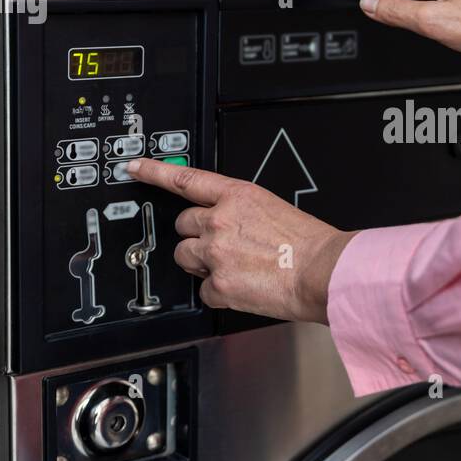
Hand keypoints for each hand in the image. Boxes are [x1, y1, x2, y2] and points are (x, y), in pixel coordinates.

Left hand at [129, 157, 355, 323]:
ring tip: (233, 268)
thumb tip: (228, 224)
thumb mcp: (273, 208)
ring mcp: (215, 253)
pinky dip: (219, 292)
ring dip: (202, 263)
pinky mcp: (217, 284)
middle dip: (196, 235)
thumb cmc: (309, 244)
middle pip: (182, 225)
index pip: (186, 178)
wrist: (323, 272)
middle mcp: (220, 220)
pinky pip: (203, 289)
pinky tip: (242, 287)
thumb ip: (242, 212)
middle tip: (222, 246)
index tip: (136, 167)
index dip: (155, 172)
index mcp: (237, 196)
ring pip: (185, 256)